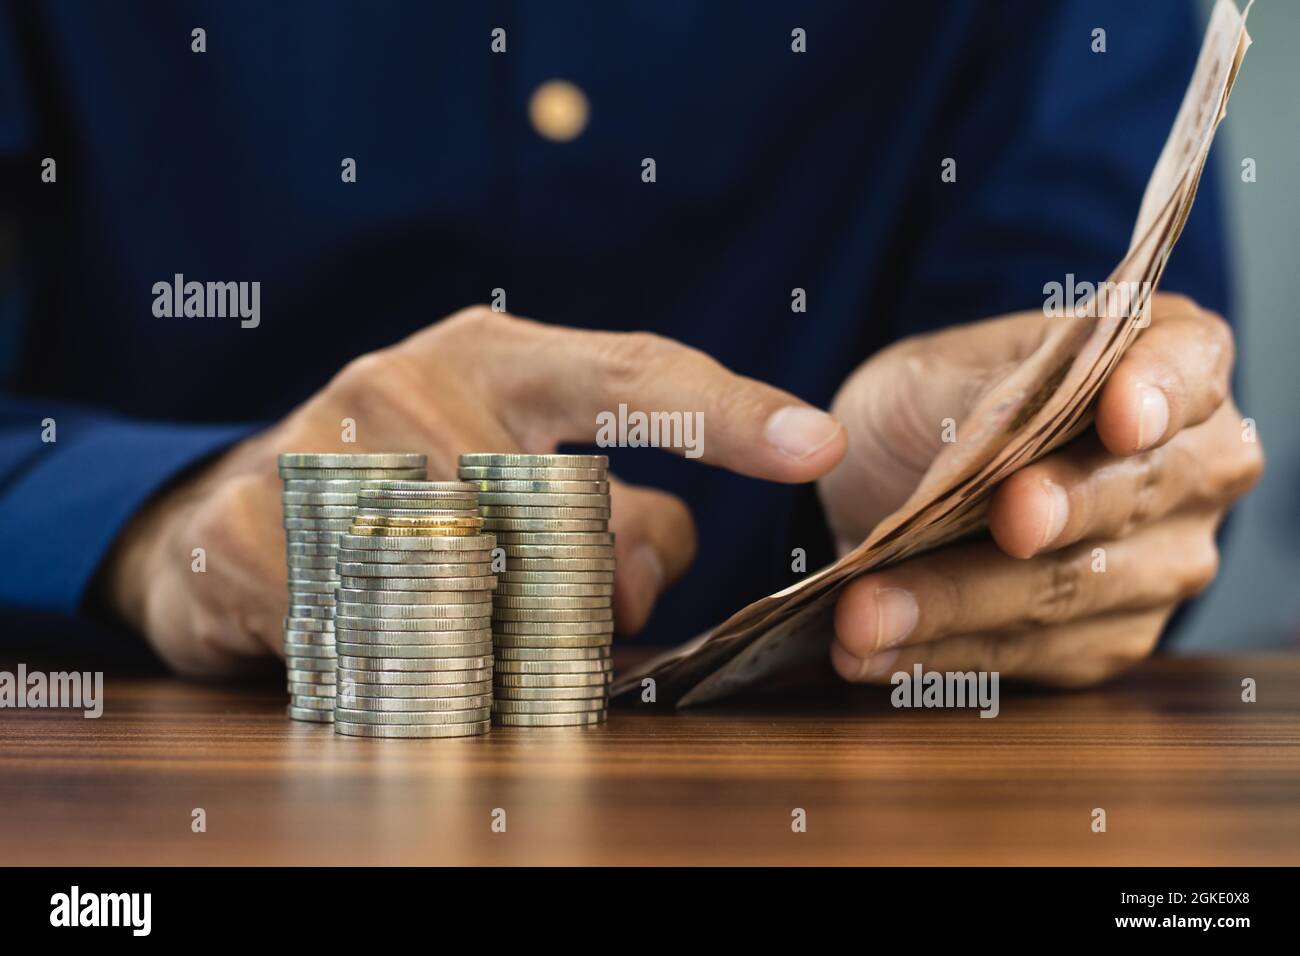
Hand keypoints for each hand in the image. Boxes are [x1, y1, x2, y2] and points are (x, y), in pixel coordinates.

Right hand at [102, 306, 845, 675]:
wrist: (227, 517)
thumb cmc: (403, 490)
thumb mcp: (512, 473)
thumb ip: (614, 517)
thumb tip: (646, 585)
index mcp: (491, 354)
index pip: (633, 374)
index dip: (729, 412)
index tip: (822, 443)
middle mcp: (409, 379)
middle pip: (571, 522)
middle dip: (584, 599)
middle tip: (548, 623)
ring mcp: (324, 445)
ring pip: (483, 596)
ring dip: (492, 647)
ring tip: (451, 634)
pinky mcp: (252, 529)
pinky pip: (380, 640)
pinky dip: (399, 669)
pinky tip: (367, 642)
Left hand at [819, 294, 1262, 686]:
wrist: (893, 480)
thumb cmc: (935, 404)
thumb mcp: (940, 371)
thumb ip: (986, 395)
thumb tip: (999, 443)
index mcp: (1172, 362)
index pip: (1187, 369)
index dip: (1161, 390)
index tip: (1121, 415)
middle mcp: (1191, 470)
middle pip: (1131, 493)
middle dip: (1062, 509)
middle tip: (1008, 519)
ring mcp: (1158, 566)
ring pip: (1067, 588)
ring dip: (959, 602)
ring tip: (866, 612)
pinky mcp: (1103, 643)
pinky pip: (1022, 653)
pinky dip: (937, 651)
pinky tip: (870, 649)